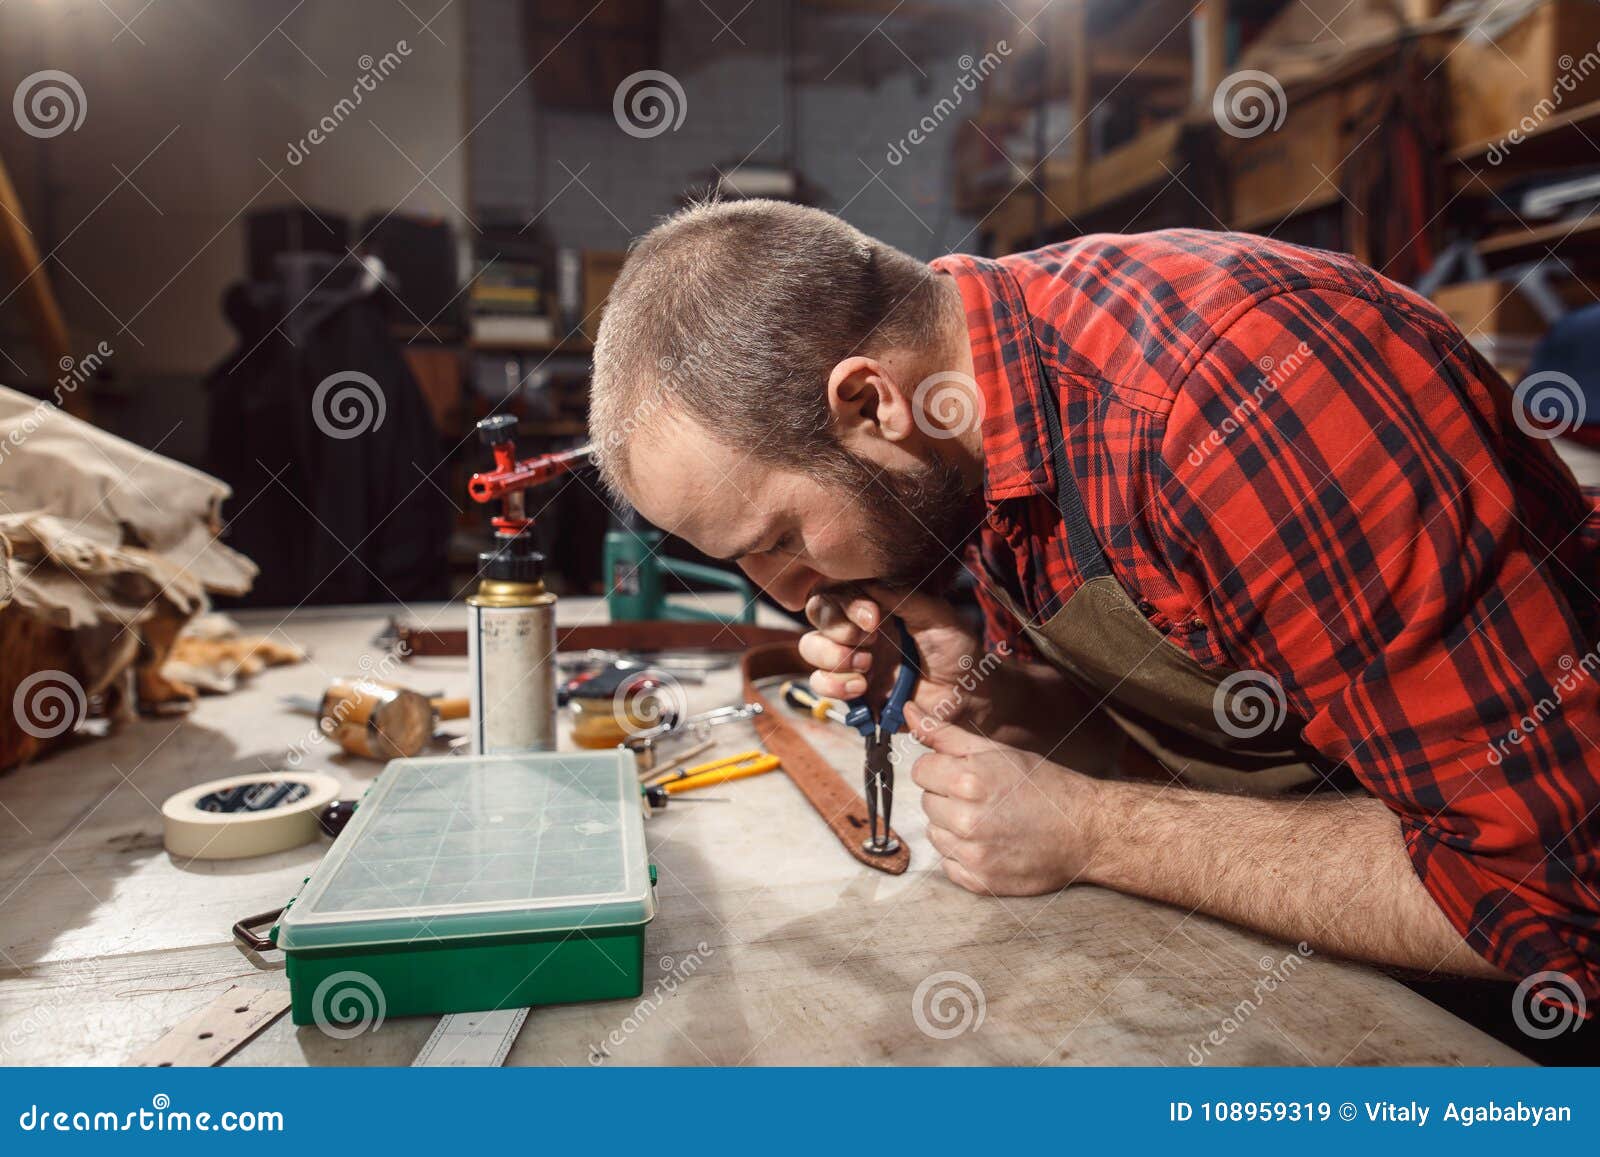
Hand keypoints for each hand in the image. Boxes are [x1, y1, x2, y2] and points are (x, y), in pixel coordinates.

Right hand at [799, 583, 989, 723]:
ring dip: (833, 656)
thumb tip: (867, 581)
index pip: (841, 590)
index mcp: (877, 605)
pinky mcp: (850, 691)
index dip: (847, 603)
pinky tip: (862, 688)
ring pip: (811, 648)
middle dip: (836, 627)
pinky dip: (834, 686)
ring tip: (867, 667)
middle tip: (870, 641)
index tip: (873, 619)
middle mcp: (859, 628)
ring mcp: (851, 659)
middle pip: (818, 614)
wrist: (966, 699)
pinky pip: (820, 684)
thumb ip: (902, 596)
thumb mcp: (937, 616)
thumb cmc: (957, 652)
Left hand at [906, 702, 1102, 895]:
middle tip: (984, 798)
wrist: (1085, 831)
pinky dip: (962, 854)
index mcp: (969, 780)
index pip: (921, 770)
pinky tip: (989, 843)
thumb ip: (946, 734)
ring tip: (988, 821)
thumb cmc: (1044, 787)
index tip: (964, 774)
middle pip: (926, 801)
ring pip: (934, 833)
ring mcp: (972, 853)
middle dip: (948, 797)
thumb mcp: (998, 752)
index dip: (942, 769)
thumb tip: (908, 711)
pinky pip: (948, 863)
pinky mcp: (978, 881)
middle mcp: (967, 819)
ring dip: (952, 827)